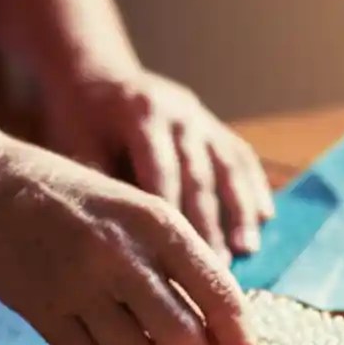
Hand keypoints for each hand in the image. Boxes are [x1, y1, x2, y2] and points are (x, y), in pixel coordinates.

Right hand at [0, 137, 256, 344]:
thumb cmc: (65, 195)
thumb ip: (171, 255)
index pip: (219, 293)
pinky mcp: (44, 312)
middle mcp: (124, 254)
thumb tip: (214, 317)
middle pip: (184, 336)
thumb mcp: (131, 205)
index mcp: (157, 222)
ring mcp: (81, 285)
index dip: (239, 340)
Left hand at [42, 69, 274, 261]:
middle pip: (199, 176)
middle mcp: (180, 114)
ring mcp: (203, 119)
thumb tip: (118, 234)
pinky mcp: (217, 126)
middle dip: (209, 225)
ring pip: (228, 168)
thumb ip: (100, 181)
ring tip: (246, 249)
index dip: (173, 215)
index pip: (163, 172)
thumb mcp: (77, 144)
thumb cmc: (82, 121)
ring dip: (240, 210)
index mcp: (143, 114)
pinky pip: (242, 158)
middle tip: (216, 268)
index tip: (178, 256)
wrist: (97, 76)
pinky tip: (265, 218)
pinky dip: (255, 187)